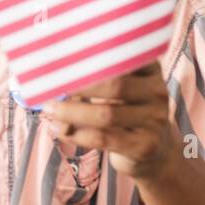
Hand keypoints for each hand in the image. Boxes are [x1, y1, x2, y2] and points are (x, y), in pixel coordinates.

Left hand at [42, 61, 179, 181]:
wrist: (154, 149)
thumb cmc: (122, 109)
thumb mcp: (115, 87)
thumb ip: (91, 77)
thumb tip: (48, 75)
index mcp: (148, 68)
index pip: (120, 55)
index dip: (89, 56)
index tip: (60, 57)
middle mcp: (156, 91)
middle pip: (113, 85)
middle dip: (76, 86)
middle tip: (47, 88)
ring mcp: (155, 119)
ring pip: (106, 114)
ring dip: (70, 112)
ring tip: (48, 110)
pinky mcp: (145, 145)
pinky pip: (103, 138)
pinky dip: (74, 134)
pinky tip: (56, 129)